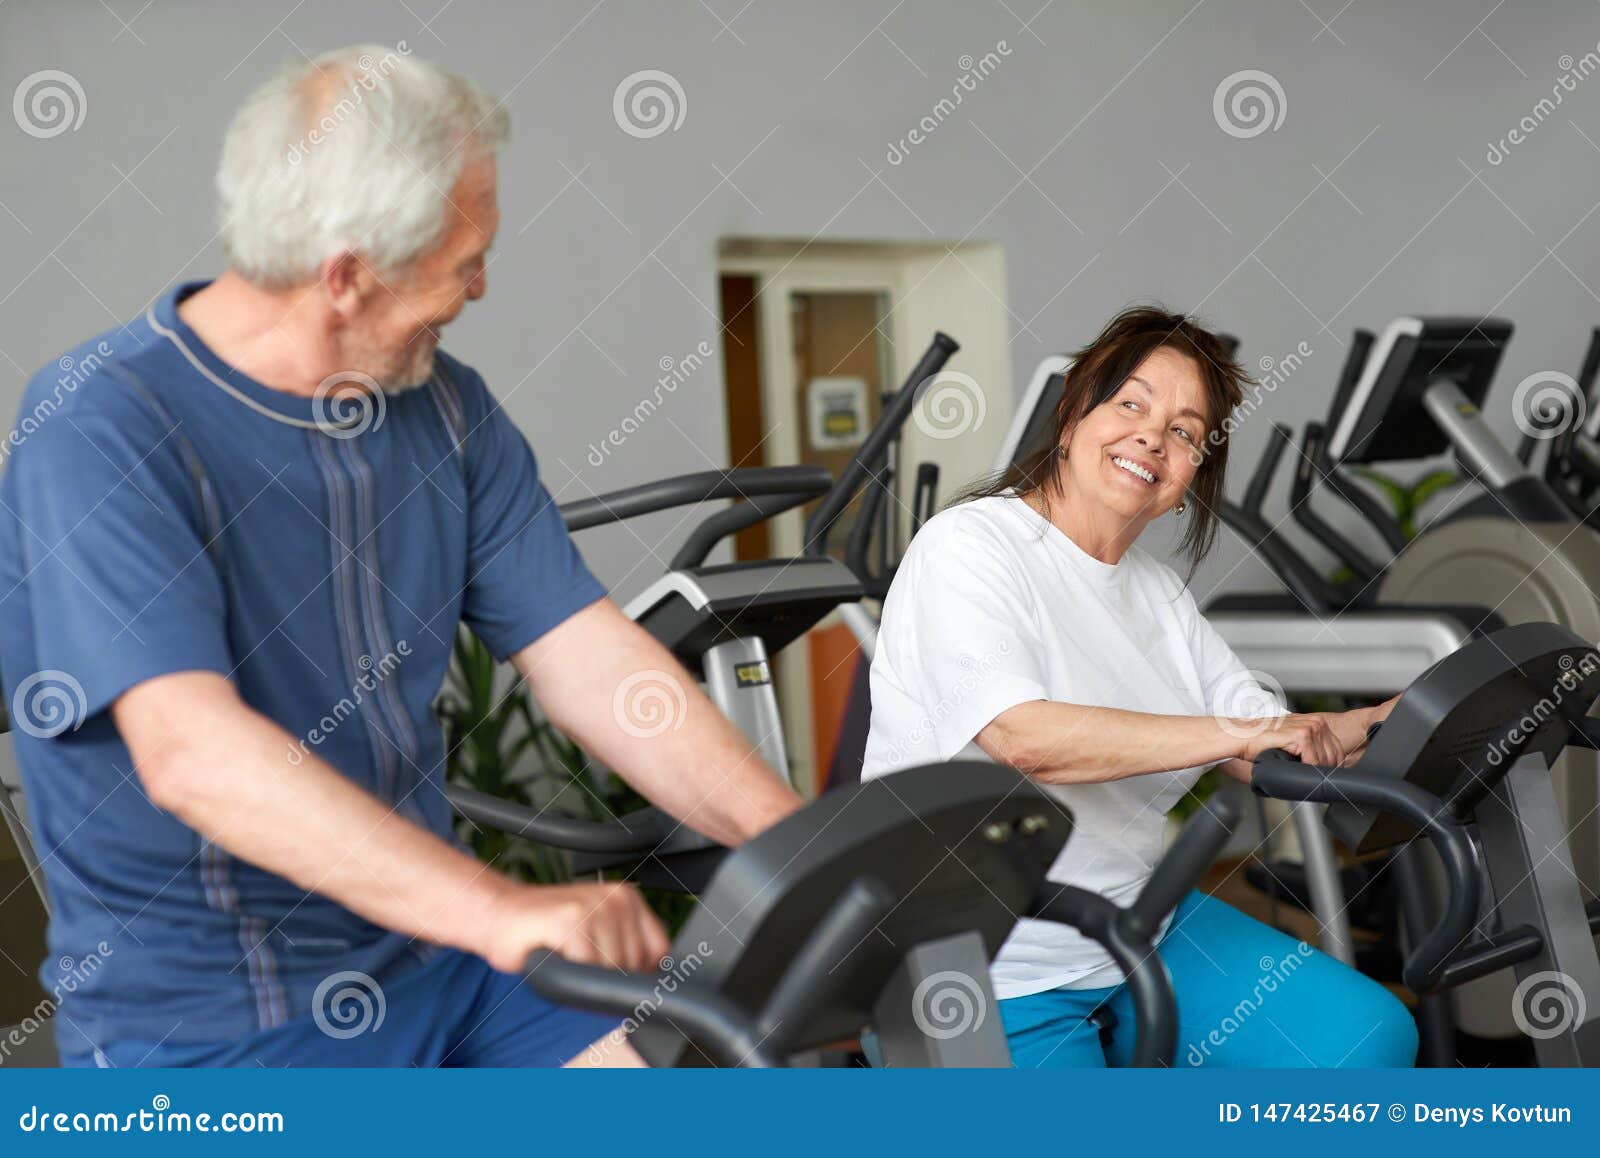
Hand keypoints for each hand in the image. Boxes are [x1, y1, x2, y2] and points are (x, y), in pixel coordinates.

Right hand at [483, 880, 670, 974]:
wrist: (499, 916)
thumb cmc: (548, 932)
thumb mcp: (599, 936)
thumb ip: (627, 949)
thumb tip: (654, 985)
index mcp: (629, 899)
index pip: (658, 953)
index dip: (634, 973)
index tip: (604, 969)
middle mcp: (617, 898)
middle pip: (633, 966)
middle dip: (606, 978)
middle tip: (575, 960)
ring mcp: (595, 906)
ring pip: (611, 971)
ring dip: (583, 977)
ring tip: (564, 956)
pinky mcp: (571, 919)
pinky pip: (585, 969)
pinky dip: (567, 974)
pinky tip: (551, 954)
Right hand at [1234, 713, 1345, 767]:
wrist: (1243, 737)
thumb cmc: (1264, 742)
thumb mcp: (1294, 742)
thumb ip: (1312, 749)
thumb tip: (1327, 767)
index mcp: (1318, 723)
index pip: (1339, 753)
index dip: (1329, 767)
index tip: (1314, 772)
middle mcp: (1317, 722)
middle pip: (1335, 758)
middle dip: (1321, 770)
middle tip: (1301, 770)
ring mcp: (1311, 727)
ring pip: (1325, 761)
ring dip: (1310, 769)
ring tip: (1292, 764)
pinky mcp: (1302, 735)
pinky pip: (1313, 761)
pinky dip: (1303, 768)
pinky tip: (1289, 762)